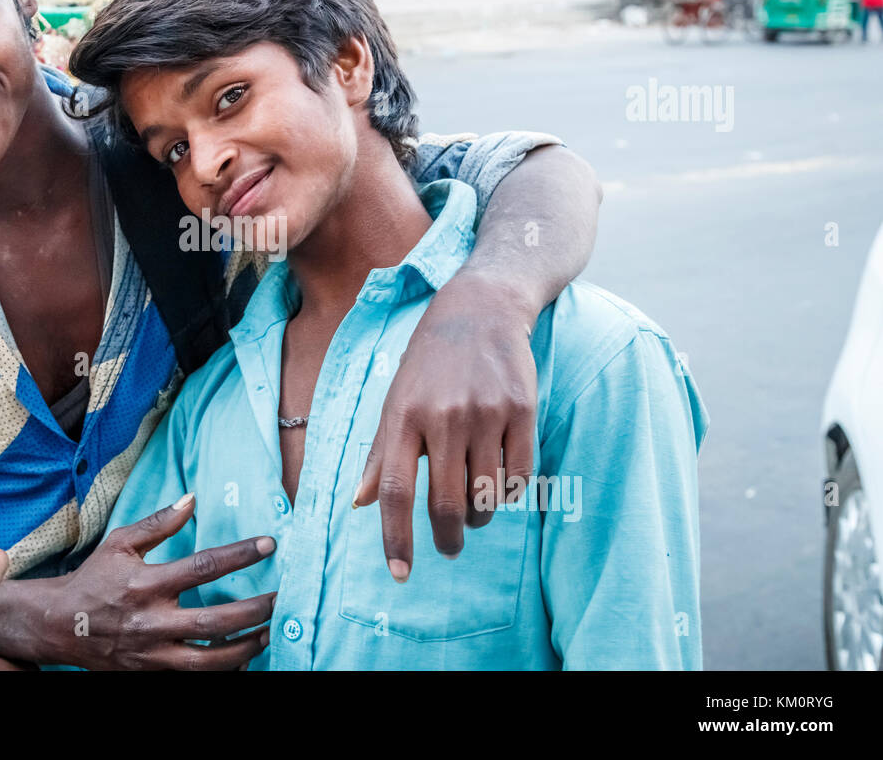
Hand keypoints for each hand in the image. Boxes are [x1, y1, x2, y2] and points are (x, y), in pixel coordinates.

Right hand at [37, 494, 275, 669]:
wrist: (61, 626)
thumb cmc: (94, 579)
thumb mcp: (120, 543)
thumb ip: (157, 523)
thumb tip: (191, 499)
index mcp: (147, 583)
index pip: (203, 567)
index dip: (239, 555)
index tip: (268, 545)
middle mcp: (152, 620)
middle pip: (215, 621)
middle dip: (253, 610)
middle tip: (279, 598)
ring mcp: (153, 652)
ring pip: (209, 659)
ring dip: (245, 648)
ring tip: (267, 632)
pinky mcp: (151, 672)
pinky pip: (193, 676)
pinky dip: (222, 669)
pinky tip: (242, 658)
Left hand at [353, 272, 536, 579]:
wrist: (481, 308)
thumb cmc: (429, 362)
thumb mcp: (395, 399)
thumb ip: (382, 453)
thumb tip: (360, 503)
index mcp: (404, 416)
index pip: (397, 491)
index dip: (397, 538)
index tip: (400, 574)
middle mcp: (444, 416)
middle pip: (446, 504)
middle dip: (446, 538)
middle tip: (448, 547)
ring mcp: (486, 412)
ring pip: (486, 496)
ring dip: (478, 518)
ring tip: (472, 512)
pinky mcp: (522, 409)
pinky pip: (520, 475)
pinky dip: (508, 494)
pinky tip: (498, 486)